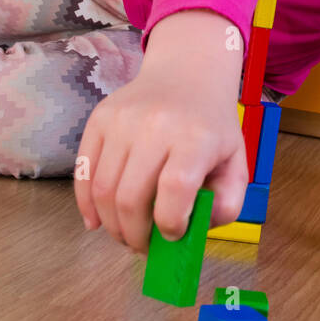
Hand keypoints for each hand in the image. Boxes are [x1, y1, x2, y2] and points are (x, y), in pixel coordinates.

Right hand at [74, 65, 248, 254]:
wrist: (187, 73)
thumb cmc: (211, 126)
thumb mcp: (236, 162)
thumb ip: (226, 204)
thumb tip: (193, 233)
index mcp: (195, 138)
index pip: (174, 190)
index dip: (170, 224)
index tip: (174, 235)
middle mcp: (156, 126)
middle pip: (131, 198)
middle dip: (134, 236)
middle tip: (143, 247)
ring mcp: (122, 121)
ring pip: (102, 190)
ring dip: (111, 225)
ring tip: (126, 234)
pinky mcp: (99, 119)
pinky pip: (83, 171)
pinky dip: (85, 204)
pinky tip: (96, 221)